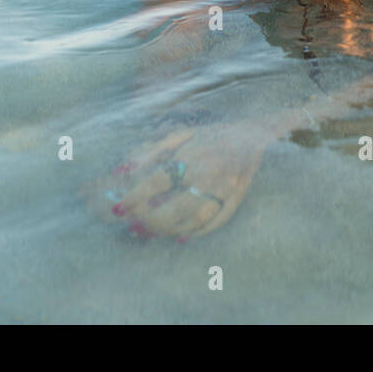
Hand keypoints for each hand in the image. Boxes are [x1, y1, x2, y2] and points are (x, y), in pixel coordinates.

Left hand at [91, 122, 268, 239]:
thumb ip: (153, 152)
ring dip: (171, 229)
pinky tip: (180, 237)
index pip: (159, 179)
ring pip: (195, 218)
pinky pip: (216, 222)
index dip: (136, 196)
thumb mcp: (182, 136)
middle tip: (135, 226)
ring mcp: (225, 188)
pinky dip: (197, 233)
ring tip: (152, 233)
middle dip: (151, 220)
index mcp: (193, 155)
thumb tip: (122, 171)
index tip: (120, 208)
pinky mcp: (237, 198)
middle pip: (176, 206)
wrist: (253, 134)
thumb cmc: (212, 135)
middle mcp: (209, 173)